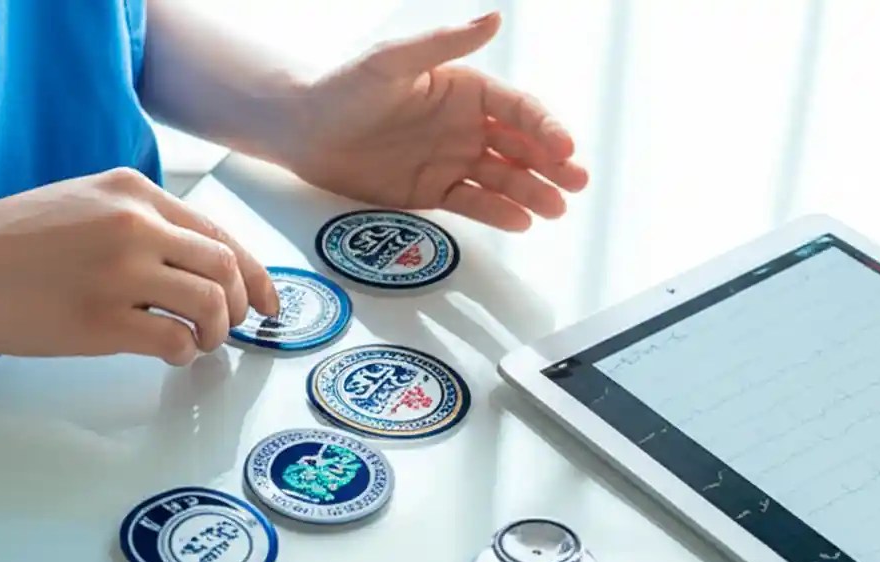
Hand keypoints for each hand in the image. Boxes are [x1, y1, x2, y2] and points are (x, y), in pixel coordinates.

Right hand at [0, 167, 278, 364]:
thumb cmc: (2, 244)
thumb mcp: (79, 204)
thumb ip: (137, 221)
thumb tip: (195, 263)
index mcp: (130, 190)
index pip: (218, 232)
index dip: (255, 272)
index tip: (269, 300)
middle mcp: (133, 224)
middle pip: (225, 267)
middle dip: (243, 304)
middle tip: (236, 328)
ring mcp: (119, 273)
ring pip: (210, 306)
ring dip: (216, 333)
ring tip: (197, 343)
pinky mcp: (101, 321)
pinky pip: (174, 342)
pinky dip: (183, 353)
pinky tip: (166, 353)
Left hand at [282, 12, 587, 231]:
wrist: (302, 129)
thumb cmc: (344, 86)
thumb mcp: (393, 61)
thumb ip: (444, 44)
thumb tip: (493, 18)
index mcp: (465, 90)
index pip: (518, 110)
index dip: (544, 128)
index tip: (563, 148)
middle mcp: (465, 126)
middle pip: (521, 147)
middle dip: (552, 165)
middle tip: (576, 184)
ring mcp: (451, 161)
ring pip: (503, 179)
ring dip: (532, 193)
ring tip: (555, 210)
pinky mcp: (432, 192)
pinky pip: (473, 203)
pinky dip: (497, 213)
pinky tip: (521, 222)